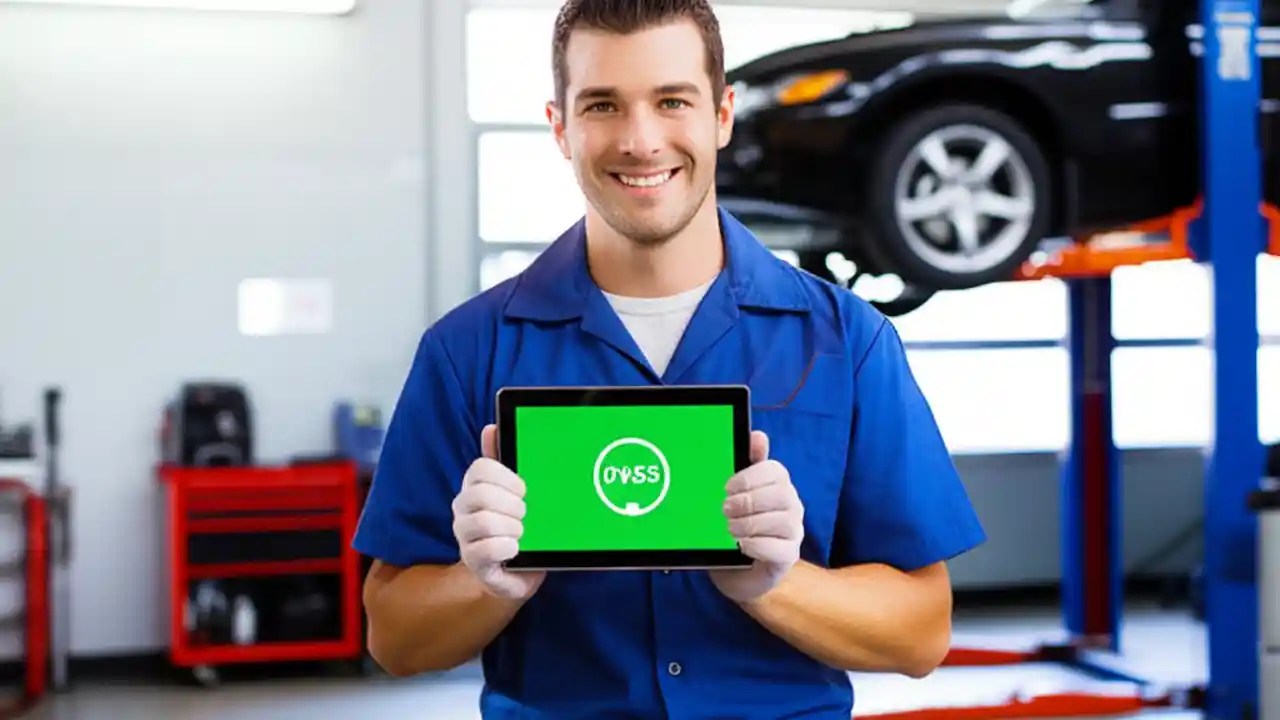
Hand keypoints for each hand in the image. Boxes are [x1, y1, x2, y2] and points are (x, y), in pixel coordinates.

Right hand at [452, 424, 545, 599]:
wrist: (522, 568)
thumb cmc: (519, 524)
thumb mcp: (516, 491)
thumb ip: (504, 458)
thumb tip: (490, 427)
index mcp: (474, 485)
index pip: (481, 468)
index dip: (508, 478)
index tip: (524, 490)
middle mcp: (462, 508)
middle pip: (482, 494)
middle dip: (513, 505)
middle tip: (525, 515)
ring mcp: (463, 535)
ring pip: (484, 522)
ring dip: (513, 528)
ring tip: (521, 533)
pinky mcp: (471, 562)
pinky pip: (486, 550)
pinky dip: (508, 548)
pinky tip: (515, 549)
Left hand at [709, 431, 803, 603]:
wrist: (738, 569)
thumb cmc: (737, 524)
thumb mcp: (737, 494)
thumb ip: (746, 463)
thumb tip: (758, 435)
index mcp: (779, 485)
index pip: (776, 471)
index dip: (750, 477)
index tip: (727, 487)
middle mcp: (792, 506)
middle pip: (781, 494)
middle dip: (748, 501)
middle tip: (725, 509)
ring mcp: (794, 532)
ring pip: (783, 521)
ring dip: (749, 524)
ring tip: (730, 529)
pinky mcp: (789, 557)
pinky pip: (780, 548)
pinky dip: (756, 545)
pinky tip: (741, 545)